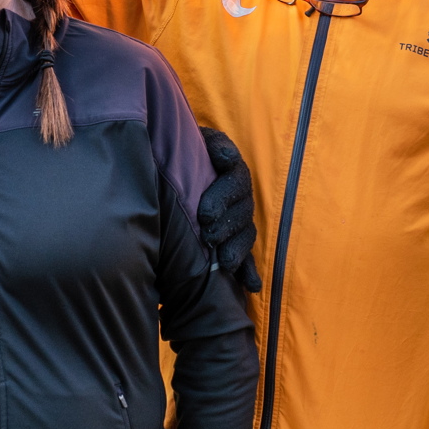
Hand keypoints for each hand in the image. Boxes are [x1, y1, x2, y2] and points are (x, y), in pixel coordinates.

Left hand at [198, 127, 260, 292]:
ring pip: (244, 235)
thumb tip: (226, 156)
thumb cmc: (184, 152)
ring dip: (237, 250)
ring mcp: (239, 219)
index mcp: (231, 170)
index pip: (234, 181)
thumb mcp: (195, 141)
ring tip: (224, 263)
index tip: (205, 212)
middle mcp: (240, 195)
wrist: (177, 170)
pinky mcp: (235, 240)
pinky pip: (246, 257)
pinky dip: (248, 272)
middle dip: (225, 225)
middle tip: (207, 235)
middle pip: (240, 211)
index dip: (222, 195)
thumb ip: (212, 145)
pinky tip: (251, 287)